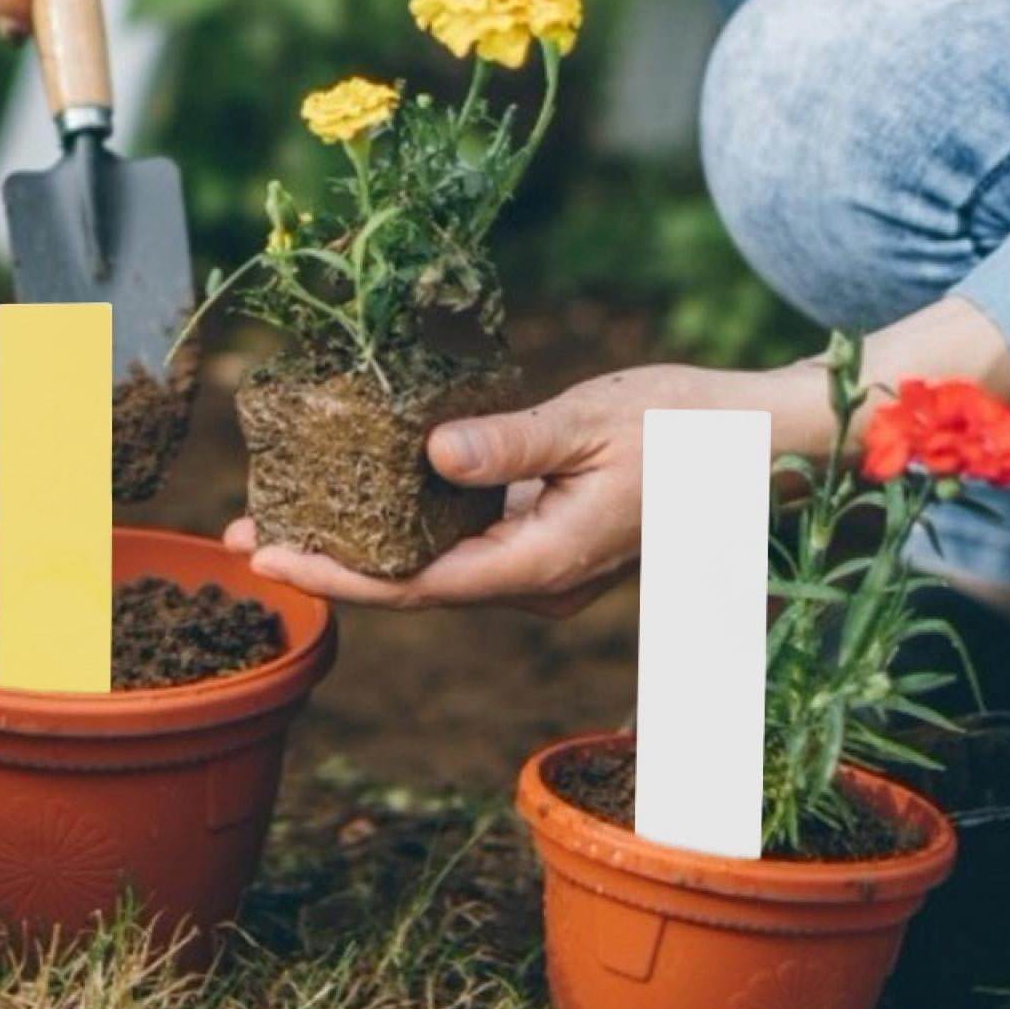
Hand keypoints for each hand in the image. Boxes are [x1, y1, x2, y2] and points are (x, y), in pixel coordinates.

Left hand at [225, 362, 820, 615]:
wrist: (760, 446)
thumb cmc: (688, 430)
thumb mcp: (591, 423)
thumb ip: (509, 445)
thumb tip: (428, 452)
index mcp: (545, 562)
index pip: (418, 586)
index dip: (337, 576)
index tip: (266, 557)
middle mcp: (541, 582)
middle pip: (417, 584)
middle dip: (334, 562)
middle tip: (250, 531)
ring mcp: (551, 569)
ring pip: (442, 567)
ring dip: (371, 542)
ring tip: (296, 508)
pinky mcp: (557, 544)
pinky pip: (473, 545)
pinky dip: (419, 523)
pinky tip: (380, 486)